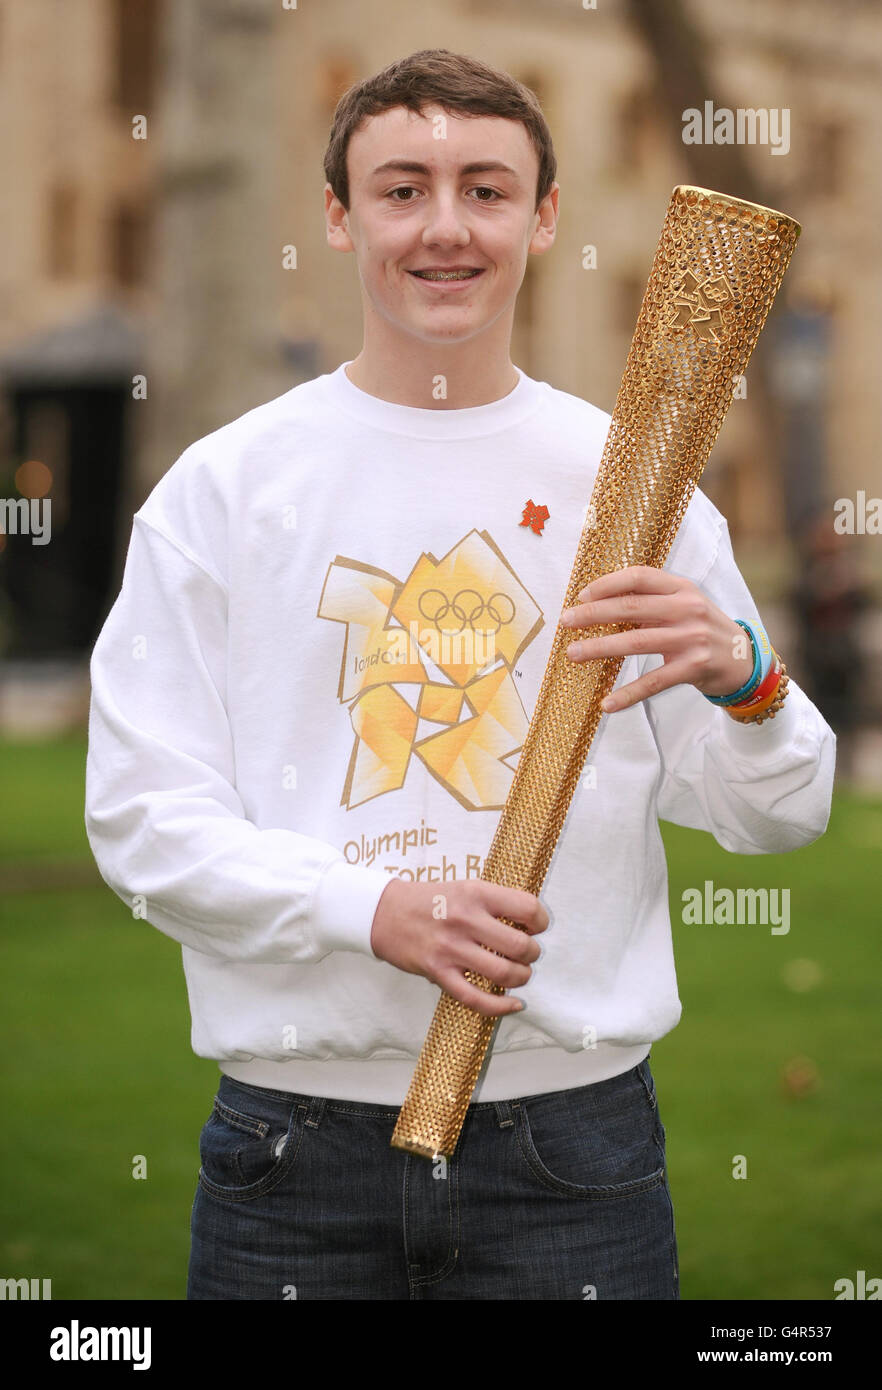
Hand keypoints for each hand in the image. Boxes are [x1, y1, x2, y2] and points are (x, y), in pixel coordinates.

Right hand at [370, 877, 548, 1016]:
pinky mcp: (438, 972)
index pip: (526, 908)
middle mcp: (465, 920)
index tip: (536, 927)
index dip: (540, 921)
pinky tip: (513, 1004)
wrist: (384, 912)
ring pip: (503, 974)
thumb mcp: (464, 887)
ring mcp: (451, 948)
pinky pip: (475, 998)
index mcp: (476, 893)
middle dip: (532, 954)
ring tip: (519, 974)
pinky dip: (500, 1007)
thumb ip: (494, 902)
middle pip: (519, 946)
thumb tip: (530, 923)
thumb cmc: (429, 900)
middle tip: (528, 953)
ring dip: (520, 977)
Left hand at [560, 565, 753, 711]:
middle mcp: (688, 609)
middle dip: (593, 614)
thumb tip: (599, 603)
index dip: (607, 584)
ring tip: (573, 654)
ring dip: (600, 648)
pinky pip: (653, 682)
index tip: (581, 596)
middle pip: (631, 607)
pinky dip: (628, 694)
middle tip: (565, 621)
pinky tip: (606, 703)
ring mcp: (692, 638)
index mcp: (682, 588)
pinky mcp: (694, 668)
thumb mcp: (684, 605)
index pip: (639, 577)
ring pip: (636, 642)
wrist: (744, 660)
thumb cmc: (702, 630)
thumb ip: (652, 601)